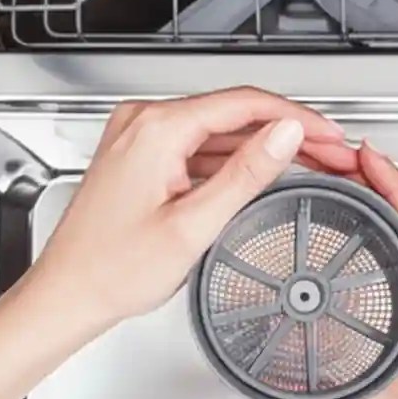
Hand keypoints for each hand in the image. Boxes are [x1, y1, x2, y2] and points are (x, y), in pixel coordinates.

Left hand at [24, 87, 353, 335]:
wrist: (67, 294)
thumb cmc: (111, 269)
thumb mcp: (193, 224)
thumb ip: (246, 174)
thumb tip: (285, 134)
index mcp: (156, 128)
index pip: (245, 104)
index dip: (297, 117)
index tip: (330, 134)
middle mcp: (143, 122)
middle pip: (233, 113)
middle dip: (286, 132)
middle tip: (330, 153)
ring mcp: (138, 138)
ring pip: (217, 131)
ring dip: (262, 147)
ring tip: (307, 166)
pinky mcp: (138, 158)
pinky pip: (196, 147)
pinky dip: (231, 161)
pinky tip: (258, 176)